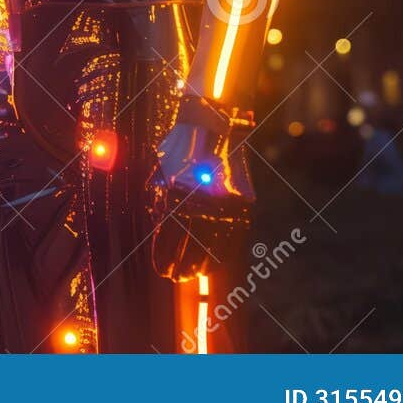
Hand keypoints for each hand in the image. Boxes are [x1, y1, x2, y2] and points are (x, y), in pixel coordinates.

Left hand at [152, 97, 254, 281]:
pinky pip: (234, 235)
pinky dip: (224, 252)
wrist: (211, 126)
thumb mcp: (162, 173)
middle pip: (191, 244)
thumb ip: (160, 201)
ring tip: (192, 275)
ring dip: (201, 263)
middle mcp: (202, 200)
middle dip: (181, 263)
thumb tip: (159, 230)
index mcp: (178, 193)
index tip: (161, 269)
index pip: (171, 235)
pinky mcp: (242, 202)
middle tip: (174, 276)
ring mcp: (225, 202)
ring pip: (214, 243)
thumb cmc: (178, 150)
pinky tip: (215, 264)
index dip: (165, 255)